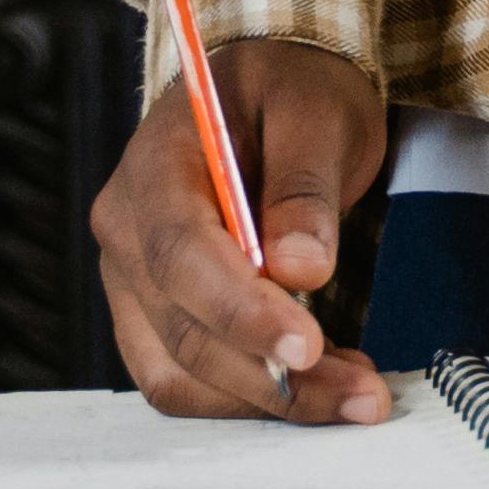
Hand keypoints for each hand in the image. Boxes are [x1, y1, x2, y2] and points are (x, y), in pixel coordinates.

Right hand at [95, 35, 392, 424]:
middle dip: (273, 375)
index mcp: (154, 167)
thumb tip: (301, 271)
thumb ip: (305, 187)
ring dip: (267, 400)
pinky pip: (187, 379)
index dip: (242, 311)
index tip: (308, 346)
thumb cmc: (290, 90)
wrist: (268, 87)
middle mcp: (126, 230)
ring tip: (354, 394)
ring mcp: (132, 280)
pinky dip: (250, 397)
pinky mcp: (154, 316)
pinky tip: (319, 384)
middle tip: (363, 395)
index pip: (181, 254)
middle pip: (183, 329)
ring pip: (181, 372)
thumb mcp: (317, 111)